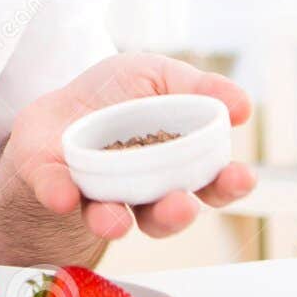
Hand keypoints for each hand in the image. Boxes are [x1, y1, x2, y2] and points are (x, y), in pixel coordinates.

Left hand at [3, 52, 256, 241]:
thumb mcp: (159, 75)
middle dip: (176, 214)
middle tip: (182, 205)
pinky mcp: (54, 185)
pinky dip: (59, 194)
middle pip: (166, 214)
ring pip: (112, 218)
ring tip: (117, 221)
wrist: (61, 108)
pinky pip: (56, 193)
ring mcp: (97, 194)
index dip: (230, 184)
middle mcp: (141, 192)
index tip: (242, 176)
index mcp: (176, 168)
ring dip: (116, 221)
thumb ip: (198, 87)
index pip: (211, 184)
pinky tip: (64, 196)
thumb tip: (241, 104)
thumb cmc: (118, 94)